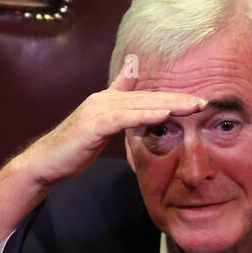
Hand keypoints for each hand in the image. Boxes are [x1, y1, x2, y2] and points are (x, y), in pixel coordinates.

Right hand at [26, 66, 207, 186]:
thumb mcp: (101, 126)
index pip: (147, 96)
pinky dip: (145, 115)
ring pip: (140, 104)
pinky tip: (164, 115)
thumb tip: (130, 90)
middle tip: (205, 102)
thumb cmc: (74, 147)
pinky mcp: (93, 124)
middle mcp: (104, 99)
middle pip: (148, 97)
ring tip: (193, 106)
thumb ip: (117, 108)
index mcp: (109, 99)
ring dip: (169, 104)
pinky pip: (124, 118)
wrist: (46, 162)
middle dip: (178, 99)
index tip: (198, 101)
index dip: (173, 97)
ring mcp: (98, 110)